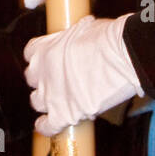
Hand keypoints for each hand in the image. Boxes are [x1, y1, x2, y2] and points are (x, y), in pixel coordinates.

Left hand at [23, 13, 141, 135]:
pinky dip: (46, 127)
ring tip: (60, 100)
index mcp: (46, 48)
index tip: (49, 60)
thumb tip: (82, 36)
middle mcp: (43, 72)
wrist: (124, 55)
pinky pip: (46, 126)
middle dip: (44, 80)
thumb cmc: (108, 39)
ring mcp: (52, 95)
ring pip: (37, 102)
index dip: (41, 58)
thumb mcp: (84, 28)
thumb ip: (74, 37)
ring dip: (47, 101)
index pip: (30, 53)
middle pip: (32, 79)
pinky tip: (49, 125)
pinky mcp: (63, 115)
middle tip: (58, 80)